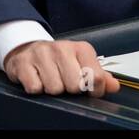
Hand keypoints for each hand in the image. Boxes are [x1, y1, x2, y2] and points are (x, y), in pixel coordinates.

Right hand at [2, 39, 120, 96]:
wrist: (28, 49)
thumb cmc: (58, 60)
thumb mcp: (81, 64)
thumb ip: (99, 76)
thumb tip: (114, 86)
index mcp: (81, 49)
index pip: (96, 77)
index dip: (93, 90)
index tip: (87, 89)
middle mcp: (62, 48)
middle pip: (74, 86)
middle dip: (69, 89)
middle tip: (64, 81)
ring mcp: (42, 54)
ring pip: (54, 89)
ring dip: (51, 89)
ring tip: (49, 79)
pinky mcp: (23, 63)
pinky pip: (35, 88)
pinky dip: (36, 88)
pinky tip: (37, 79)